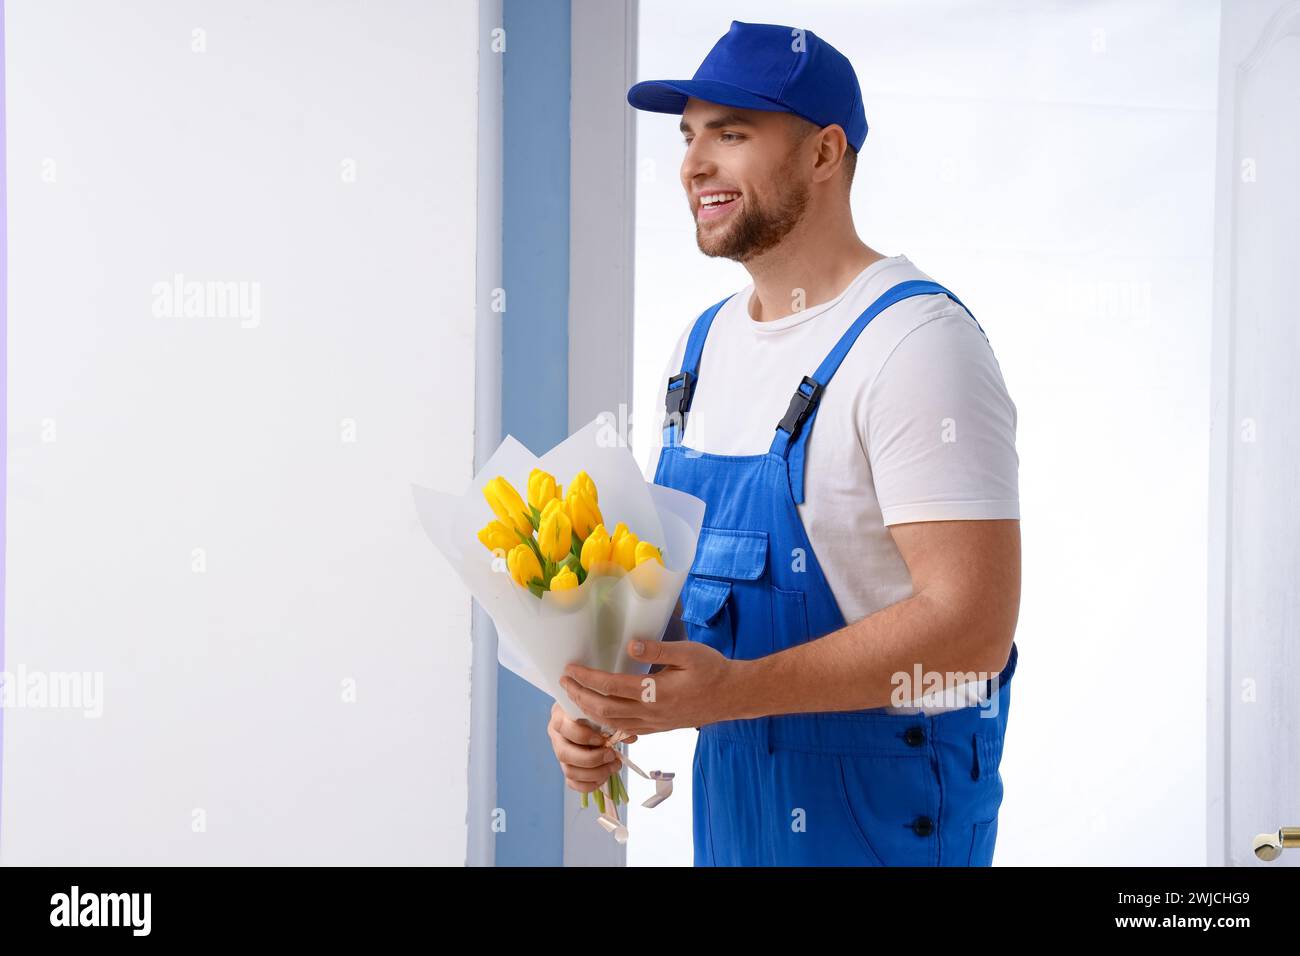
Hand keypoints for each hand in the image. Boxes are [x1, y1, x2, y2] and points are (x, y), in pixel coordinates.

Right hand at [548, 701, 637, 794]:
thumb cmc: (593, 715)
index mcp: (561, 717)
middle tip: (612, 756)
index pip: (564, 728)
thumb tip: (631, 738)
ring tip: (613, 766)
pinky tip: (604, 777)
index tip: (603, 740)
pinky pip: (572, 783)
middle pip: (565, 755)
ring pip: (569, 772)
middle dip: (592, 759)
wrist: (588, 721)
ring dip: (595, 773)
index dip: (584, 737)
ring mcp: (561, 755)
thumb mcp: (601, 714)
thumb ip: (614, 723)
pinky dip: (589, 785)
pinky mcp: (567, 768)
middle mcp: (557, 737)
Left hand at [559, 638, 748, 733]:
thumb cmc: (712, 670)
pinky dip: (605, 723)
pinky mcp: (658, 728)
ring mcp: (654, 724)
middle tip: (563, 683)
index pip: (612, 687)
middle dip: (579, 697)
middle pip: (605, 711)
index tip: (570, 669)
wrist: (733, 696)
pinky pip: (625, 731)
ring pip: (612, 725)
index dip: (587, 679)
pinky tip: (597, 713)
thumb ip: (658, 649)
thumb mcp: (689, 652)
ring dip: (588, 711)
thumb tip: (630, 644)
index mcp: (657, 692)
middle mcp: (652, 713)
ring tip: (573, 696)